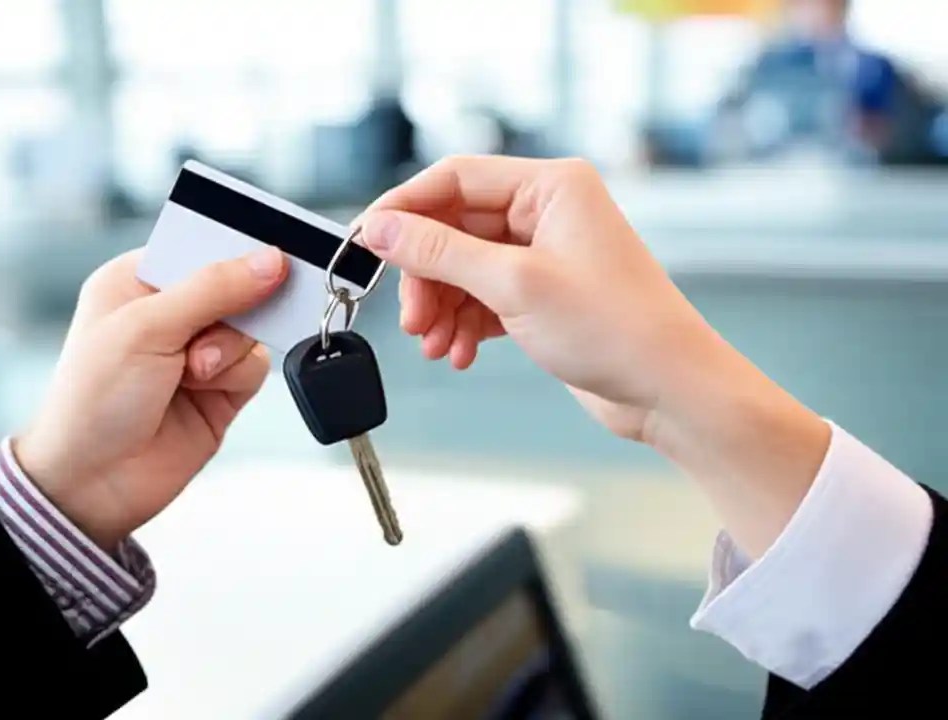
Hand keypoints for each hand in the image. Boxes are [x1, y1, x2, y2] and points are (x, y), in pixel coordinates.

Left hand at [14, 247, 286, 549]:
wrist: (92, 483)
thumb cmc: (94, 400)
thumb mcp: (146, 328)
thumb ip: (213, 288)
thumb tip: (270, 260)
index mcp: (137, 280)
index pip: (200, 244)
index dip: (234, 247)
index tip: (271, 250)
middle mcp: (169, 312)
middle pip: (235, 285)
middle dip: (235, 305)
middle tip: (222, 319)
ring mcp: (197, 352)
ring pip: (251, 327)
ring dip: (228, 348)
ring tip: (193, 372)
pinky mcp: (220, 391)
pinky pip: (255, 365)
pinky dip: (236, 375)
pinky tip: (203, 391)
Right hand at [357, 155, 714, 442]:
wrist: (670, 391)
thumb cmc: (619, 330)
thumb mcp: (515, 286)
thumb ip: (440, 253)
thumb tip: (382, 229)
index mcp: (552, 186)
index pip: (454, 178)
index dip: (404, 209)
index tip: (366, 243)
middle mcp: (547, 212)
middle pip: (453, 228)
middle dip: (425, 275)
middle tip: (412, 317)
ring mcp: (544, 255)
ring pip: (463, 268)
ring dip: (441, 306)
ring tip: (434, 344)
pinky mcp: (542, 295)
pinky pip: (482, 298)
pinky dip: (463, 324)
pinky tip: (458, 352)